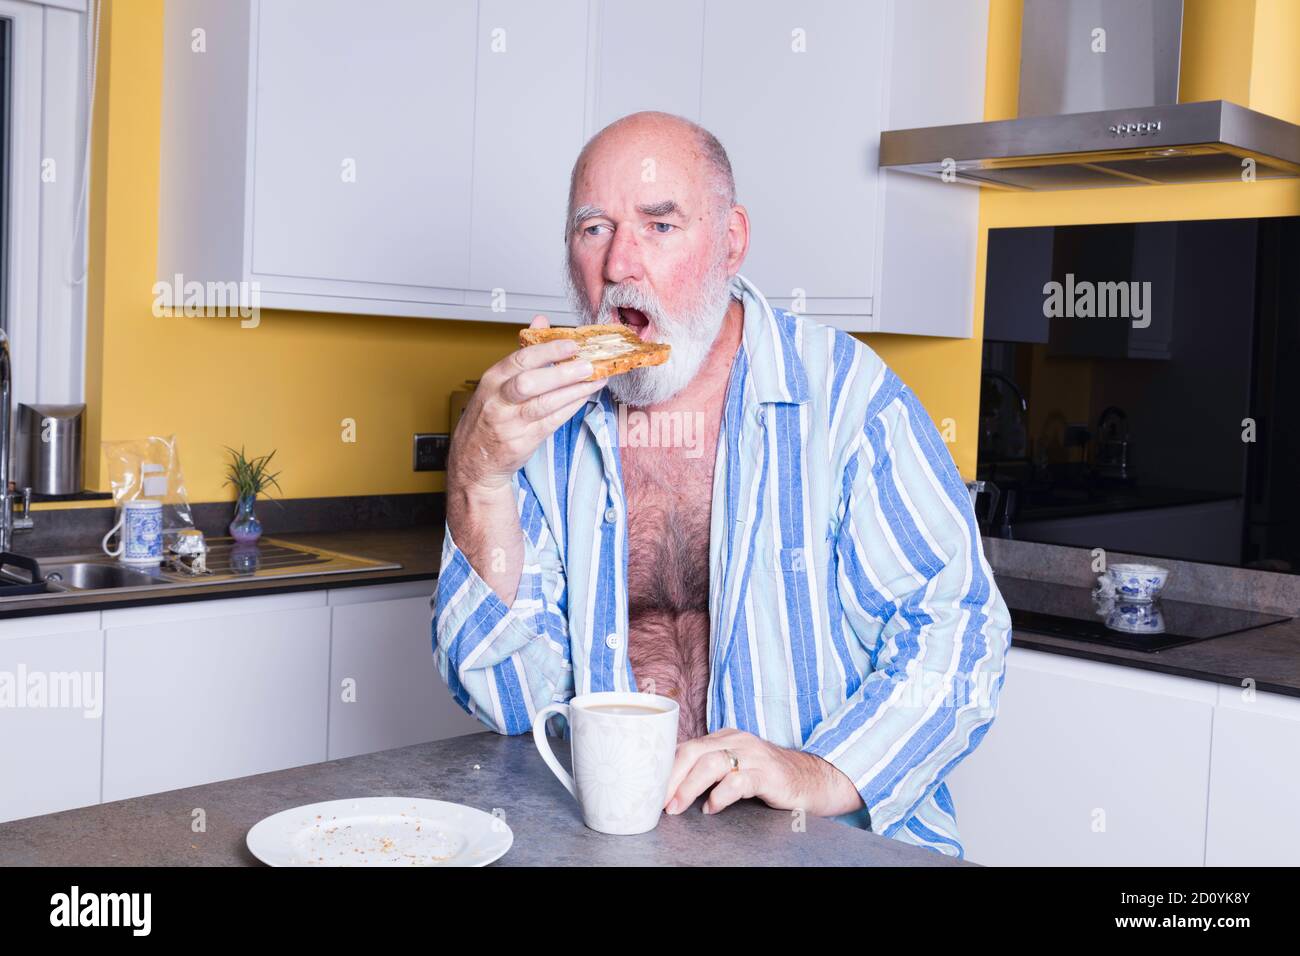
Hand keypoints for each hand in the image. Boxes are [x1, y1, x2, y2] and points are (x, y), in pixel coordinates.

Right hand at [448, 315, 605, 493]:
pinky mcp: (522, 442)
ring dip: (574, 391)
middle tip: (589, 364)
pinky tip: (584, 398)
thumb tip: (541, 321)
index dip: (549, 350)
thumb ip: (523, 352)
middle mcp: (497, 400)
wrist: (474, 461)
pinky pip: (551, 422)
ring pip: (545, 404)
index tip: (573, 344)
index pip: (521, 359)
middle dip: (563, 372)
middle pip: (530, 382)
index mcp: (492, 379)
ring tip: (596, 380)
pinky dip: (570, 408)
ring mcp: (509, 423)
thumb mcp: (497, 382)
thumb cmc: (489, 417)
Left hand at [662, 727, 864, 818]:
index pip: (685, 746)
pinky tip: (712, 808)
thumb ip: (707, 770)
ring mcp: (753, 755)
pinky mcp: (768, 774)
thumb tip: (669, 786)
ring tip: (676, 806)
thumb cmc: (766, 776)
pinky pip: (738, 781)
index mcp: (724, 737)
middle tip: (658, 800)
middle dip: (670, 777)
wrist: (811, 780)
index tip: (648, 787)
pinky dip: (720, 796)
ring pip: (711, 764)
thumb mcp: (734, 767)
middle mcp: (736, 741)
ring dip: (688, 786)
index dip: (664, 767)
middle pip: (693, 751)